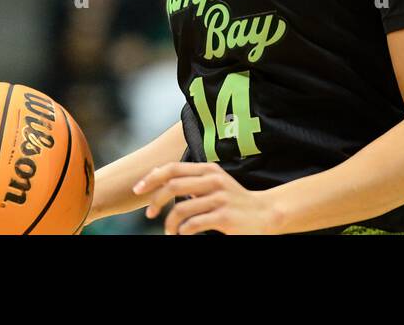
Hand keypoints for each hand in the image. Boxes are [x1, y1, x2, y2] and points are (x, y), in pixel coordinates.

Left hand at [133, 162, 279, 234]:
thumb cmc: (234, 200)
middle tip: (149, 213)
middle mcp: (213, 180)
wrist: (265, 213)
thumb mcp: (214, 184)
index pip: (172, 168)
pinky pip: (195, 224)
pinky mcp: (225, 216)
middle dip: (155, 200)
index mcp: (208, 169)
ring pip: (181, 208)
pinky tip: (183, 234)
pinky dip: (183, 231)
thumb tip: (157, 178)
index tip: (138, 190)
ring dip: (169, 223)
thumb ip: (191, 181)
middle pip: (173, 185)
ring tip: (169, 231)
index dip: (151, 178)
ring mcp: (220, 198)